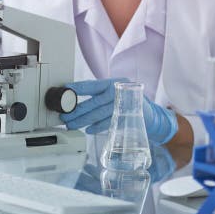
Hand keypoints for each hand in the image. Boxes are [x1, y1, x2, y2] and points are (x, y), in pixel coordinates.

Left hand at [60, 78, 178, 144]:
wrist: (150, 114)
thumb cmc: (128, 102)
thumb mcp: (116, 93)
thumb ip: (100, 95)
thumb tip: (75, 100)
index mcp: (114, 83)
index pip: (93, 85)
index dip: (78, 88)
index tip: (64, 90)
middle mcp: (119, 93)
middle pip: (94, 102)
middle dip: (76, 111)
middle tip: (64, 116)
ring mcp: (123, 105)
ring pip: (99, 113)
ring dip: (83, 120)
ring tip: (71, 125)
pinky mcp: (126, 118)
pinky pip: (108, 123)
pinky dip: (97, 127)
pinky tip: (88, 130)